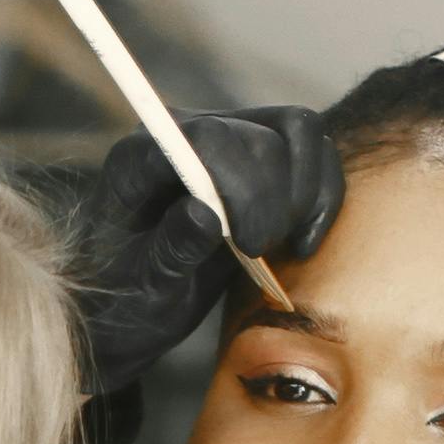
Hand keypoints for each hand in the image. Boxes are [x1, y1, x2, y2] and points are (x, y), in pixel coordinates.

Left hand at [68, 110, 342, 443]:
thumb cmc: (121, 302)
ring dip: (305, 193)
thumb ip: (169, 250)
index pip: (209, 138)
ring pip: (298, 131)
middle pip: (262, 135)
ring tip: (284, 245)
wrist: (125, 312)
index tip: (250, 244)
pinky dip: (322, 194)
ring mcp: (225, 140)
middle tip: (259, 252)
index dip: (244, 186)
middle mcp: (185, 135)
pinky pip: (313, 152)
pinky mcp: (258, 161)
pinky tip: (303, 242)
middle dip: (275, 200)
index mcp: (140, 158)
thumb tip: (204, 214)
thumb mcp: (138, 290)